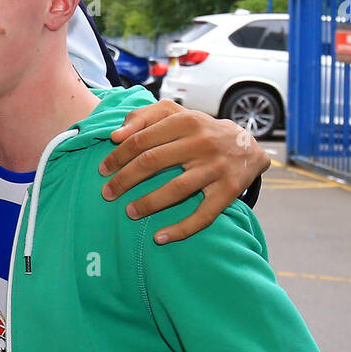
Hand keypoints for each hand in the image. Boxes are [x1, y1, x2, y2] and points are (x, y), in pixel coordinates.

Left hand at [97, 100, 268, 242]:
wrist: (248, 145)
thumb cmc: (199, 130)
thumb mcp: (174, 113)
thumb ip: (142, 117)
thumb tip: (116, 135)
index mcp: (185, 121)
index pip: (141, 140)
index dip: (118, 156)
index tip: (102, 170)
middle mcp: (201, 143)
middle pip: (153, 162)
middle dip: (124, 180)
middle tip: (107, 193)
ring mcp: (216, 168)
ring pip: (176, 189)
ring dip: (147, 204)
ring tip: (129, 212)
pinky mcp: (229, 191)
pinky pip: (203, 216)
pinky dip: (180, 229)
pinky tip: (160, 237)